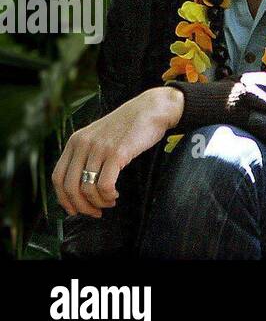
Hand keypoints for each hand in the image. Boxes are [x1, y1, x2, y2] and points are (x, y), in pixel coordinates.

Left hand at [52, 87, 182, 217]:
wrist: (153, 108)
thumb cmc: (129, 124)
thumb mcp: (99, 135)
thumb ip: (86, 154)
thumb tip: (79, 187)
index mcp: (76, 141)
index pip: (57, 177)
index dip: (63, 198)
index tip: (74, 209)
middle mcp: (83, 144)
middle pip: (70, 187)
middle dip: (81, 206)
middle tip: (94, 212)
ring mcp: (100, 148)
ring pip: (87, 188)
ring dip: (98, 202)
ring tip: (109, 202)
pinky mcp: (117, 152)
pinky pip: (105, 185)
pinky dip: (108, 195)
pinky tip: (115, 194)